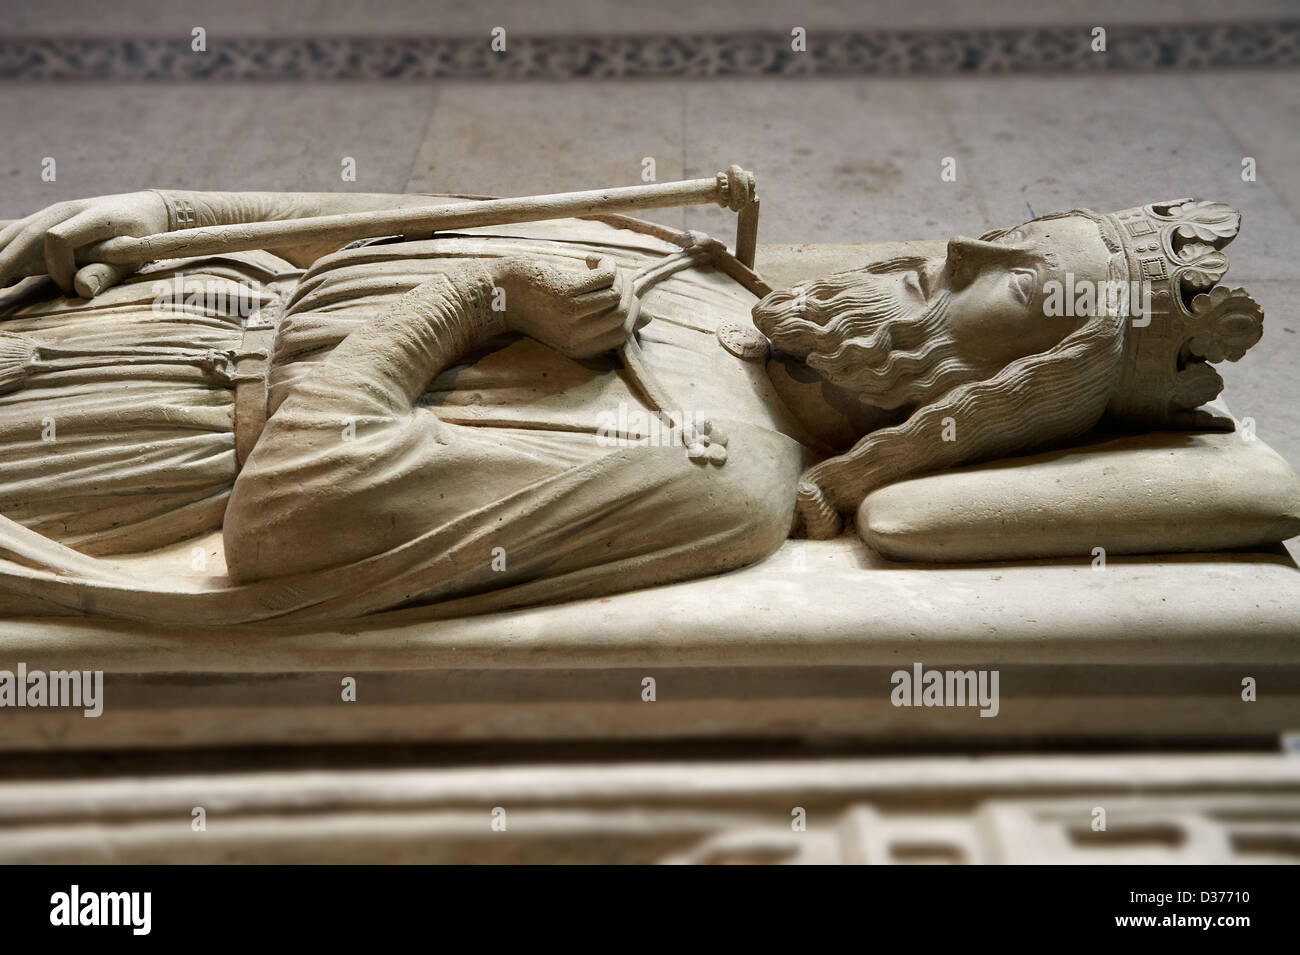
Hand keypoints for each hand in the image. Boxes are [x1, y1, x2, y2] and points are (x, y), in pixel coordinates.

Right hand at [0, 191, 167, 296]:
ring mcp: (54, 211)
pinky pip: (19, 228)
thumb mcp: (136, 256)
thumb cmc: (144, 236)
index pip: (57, 238)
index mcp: (92, 218)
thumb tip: (81, 290)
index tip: (69, 286)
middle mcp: (68, 210)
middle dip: (6, 259)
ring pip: (18, 229)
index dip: (58, 266)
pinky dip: (5, 243)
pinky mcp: (48, 217)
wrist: (146, 208)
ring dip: (1, 250)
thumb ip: (108, 272)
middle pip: (28, 233)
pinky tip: (1, 264)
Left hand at [495, 254, 626, 359]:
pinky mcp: (566, 294)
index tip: (624, 293)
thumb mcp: (575, 318)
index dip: (633, 312)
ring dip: (618, 276)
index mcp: (581, 348)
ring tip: (603, 267)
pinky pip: (605, 277)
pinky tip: (591, 260)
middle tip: (616, 277)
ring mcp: (572, 316)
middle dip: (629, 292)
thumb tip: (649, 318)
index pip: (624, 335)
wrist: (497, 293)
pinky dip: (606, 264)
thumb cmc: (537, 302)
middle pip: (625, 315)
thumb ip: (606, 319)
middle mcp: (578, 336)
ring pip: (618, 295)